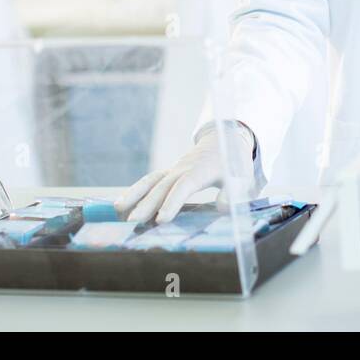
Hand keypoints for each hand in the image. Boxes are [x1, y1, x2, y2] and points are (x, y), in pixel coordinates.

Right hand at [114, 122, 254, 223]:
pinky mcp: (169, 172)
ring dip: (134, 194)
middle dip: (146, 204)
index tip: (161, 219)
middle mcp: (183, 168)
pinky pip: (149, 181)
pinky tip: (121, 205)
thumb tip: (223, 208)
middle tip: (133, 221)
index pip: (184, 186)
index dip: (172, 202)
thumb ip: (233, 193)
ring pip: (150, 180)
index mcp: (201, 171)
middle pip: (162, 185)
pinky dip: (134, 191)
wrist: (224, 138)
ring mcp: (173, 169)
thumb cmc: (233, 162)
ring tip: (118, 210)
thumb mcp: (241, 177)